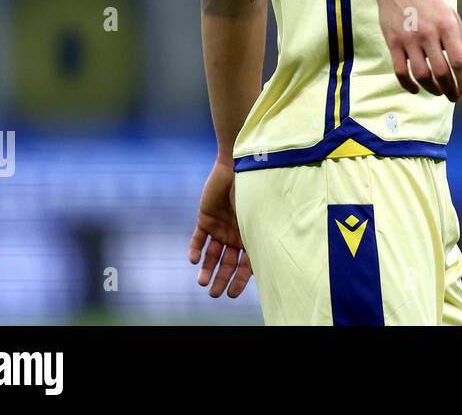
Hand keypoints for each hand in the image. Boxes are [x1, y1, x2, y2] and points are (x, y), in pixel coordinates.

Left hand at [187, 159, 252, 297]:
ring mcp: (220, 227)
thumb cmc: (254, 191)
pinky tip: (195, 260)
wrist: (238, 166)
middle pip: (227, 263)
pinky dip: (195, 250)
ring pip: (212, 254)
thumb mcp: (259, 218)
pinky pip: (198, 239)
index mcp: (252, 236)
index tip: (232, 295)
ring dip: (207, 269)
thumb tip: (266, 266)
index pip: (246, 264)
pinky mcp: (205, 218)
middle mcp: (236, 235)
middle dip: (221, 279)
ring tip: (202, 282)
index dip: (239, 280)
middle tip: (214, 294)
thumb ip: (259, 239)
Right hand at [374, 0, 461, 101]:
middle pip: (442, 72)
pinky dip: (409, 85)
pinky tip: (417, 89)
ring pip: (422, 74)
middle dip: (450, 90)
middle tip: (454, 98)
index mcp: (447, 25)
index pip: (459, 61)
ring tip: (439, 92)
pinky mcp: (393, 42)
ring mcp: (409, 38)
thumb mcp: (449, 13)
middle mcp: (429, 33)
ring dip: (432, 89)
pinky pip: (401, 71)